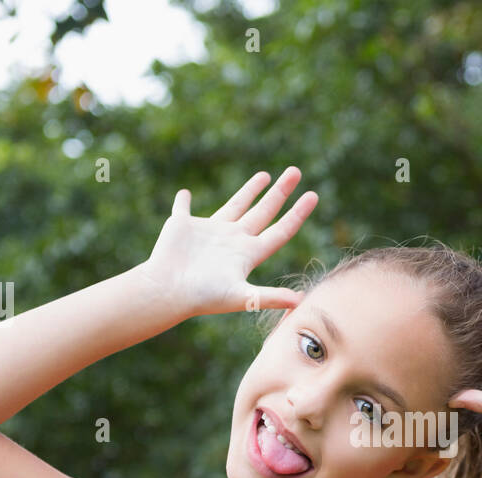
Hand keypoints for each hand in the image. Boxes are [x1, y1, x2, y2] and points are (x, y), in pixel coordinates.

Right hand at [139, 167, 318, 318]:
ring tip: (265, 176)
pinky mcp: (182, 226)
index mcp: (248, 254)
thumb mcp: (242, 297)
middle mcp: (232, 241)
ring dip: (249, 191)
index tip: (313, 195)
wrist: (168, 292)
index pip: (280, 230)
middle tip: (296, 172)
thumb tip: (301, 300)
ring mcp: (209, 233)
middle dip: (280, 193)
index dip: (297, 214)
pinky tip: (185, 193)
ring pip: (234, 205)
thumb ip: (271, 297)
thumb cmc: (204, 296)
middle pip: (263, 212)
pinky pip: (182, 208)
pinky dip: (183, 201)